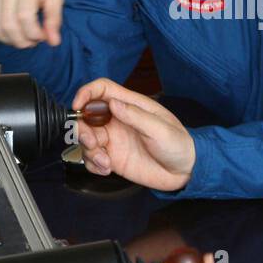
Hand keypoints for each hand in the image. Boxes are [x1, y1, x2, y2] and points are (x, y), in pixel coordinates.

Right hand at [0, 0, 63, 47]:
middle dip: (22, 41)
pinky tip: (9, 31)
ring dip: (9, 40)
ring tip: (21, 38)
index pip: (26, 16)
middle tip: (31, 42)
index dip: (34, 34)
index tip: (42, 37)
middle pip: (9, 24)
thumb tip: (54, 42)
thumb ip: (54, 18)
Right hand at [73, 79, 194, 191]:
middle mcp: (118, 121)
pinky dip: (93, 164)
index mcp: (131, 106)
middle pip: (87, 116)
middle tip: (92, 143)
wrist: (184, 172)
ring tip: (105, 162)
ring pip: (86, 139)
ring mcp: (114, 140)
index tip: (78, 106)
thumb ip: (135, 116)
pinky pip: (91, 159)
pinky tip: (107, 169)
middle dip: (82, 129)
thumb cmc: (178, 144)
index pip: (102, 90)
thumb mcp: (159, 128)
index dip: (86, 93)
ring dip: (89, 151)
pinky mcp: (112, 158)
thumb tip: (113, 103)